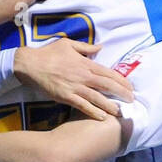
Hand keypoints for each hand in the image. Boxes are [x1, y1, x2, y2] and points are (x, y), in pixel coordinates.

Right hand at [14, 38, 133, 120]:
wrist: (30, 64)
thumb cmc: (48, 53)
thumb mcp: (68, 44)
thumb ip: (86, 47)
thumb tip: (100, 47)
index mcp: (85, 63)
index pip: (108, 73)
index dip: (121, 80)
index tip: (130, 87)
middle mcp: (83, 76)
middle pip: (107, 85)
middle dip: (122, 93)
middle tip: (131, 100)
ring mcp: (74, 87)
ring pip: (97, 98)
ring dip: (110, 105)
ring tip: (120, 111)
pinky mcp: (65, 97)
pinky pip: (82, 106)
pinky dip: (93, 111)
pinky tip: (101, 117)